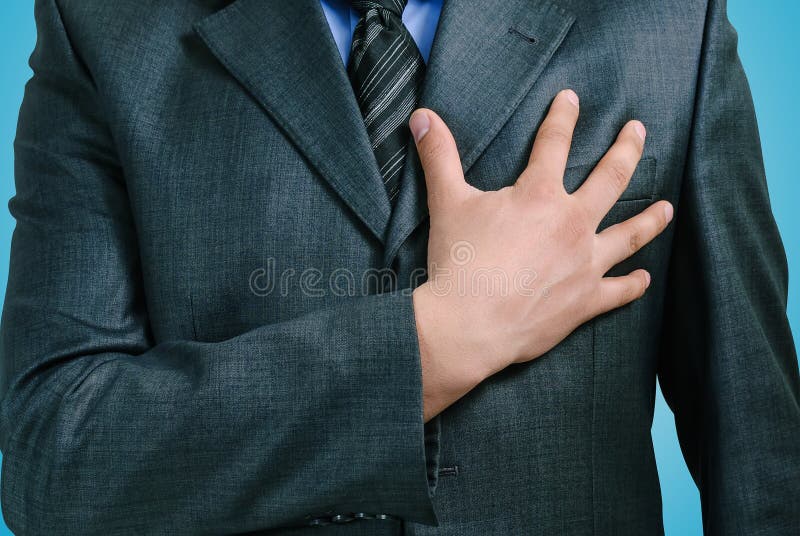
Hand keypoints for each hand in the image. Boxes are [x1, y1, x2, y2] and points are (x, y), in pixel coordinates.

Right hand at [410, 90, 672, 420]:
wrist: (470, 325)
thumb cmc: (460, 262)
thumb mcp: (446, 202)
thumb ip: (438, 156)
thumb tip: (421, 115)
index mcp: (540, 196)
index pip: (554, 144)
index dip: (563, 117)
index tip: (572, 99)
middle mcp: (573, 224)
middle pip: (610, 179)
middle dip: (626, 150)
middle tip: (638, 131)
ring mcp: (585, 264)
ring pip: (629, 235)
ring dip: (650, 219)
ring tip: (667, 208)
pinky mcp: (585, 301)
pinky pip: (618, 291)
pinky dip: (632, 284)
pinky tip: (644, 277)